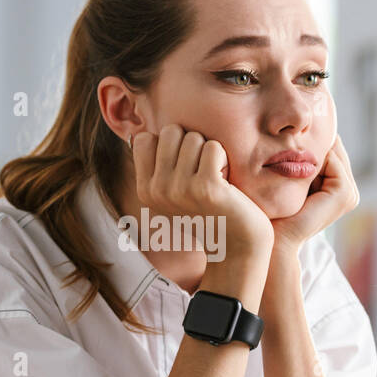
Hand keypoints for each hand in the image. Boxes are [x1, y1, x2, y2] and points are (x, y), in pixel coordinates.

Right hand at [132, 123, 273, 261]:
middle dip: (191, 143)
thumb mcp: (172, 193)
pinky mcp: (206, 188)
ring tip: (215, 177)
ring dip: (210, 152)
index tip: (184, 167)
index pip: (144, 139)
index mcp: (145, 191)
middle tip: (202, 171)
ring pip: (193, 137)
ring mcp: (180, 190)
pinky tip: (226, 181)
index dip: (169, 144)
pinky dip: (224, 158)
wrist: (236, 245)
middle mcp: (157, 191)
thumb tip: (139, 133)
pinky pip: (214, 147)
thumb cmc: (209, 212)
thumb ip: (158, 166)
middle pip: (170, 132)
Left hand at [270, 134, 358, 258]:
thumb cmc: (273, 211)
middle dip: (315, 137)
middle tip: (294, 125)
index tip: (290, 127)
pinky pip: (332, 160)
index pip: (329, 149)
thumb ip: (297, 160)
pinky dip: (315, 155)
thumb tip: (287, 128)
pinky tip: (293, 156)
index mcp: (338, 187)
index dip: (311, 136)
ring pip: (332, 152)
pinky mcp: (344, 195)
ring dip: (313, 145)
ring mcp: (349, 194)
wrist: (274, 238)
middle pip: (333, 149)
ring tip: (289, 139)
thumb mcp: (287, 180)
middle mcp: (348, 191)